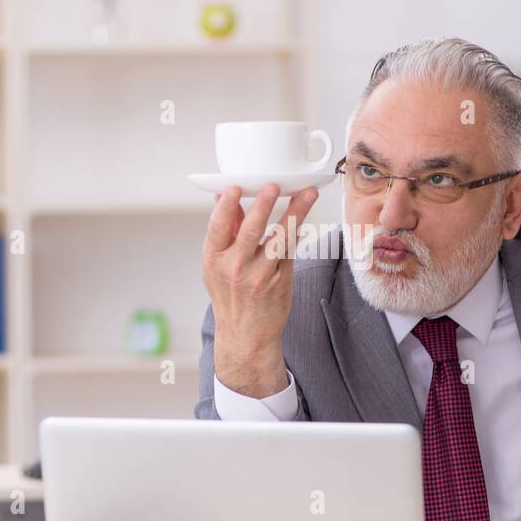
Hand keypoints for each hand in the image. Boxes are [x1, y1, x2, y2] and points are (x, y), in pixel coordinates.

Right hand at [203, 183, 319, 397]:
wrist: (246, 334)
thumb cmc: (230, 296)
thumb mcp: (217, 265)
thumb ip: (224, 231)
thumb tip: (223, 199)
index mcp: (214, 259)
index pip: (218, 228)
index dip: (225, 207)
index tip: (233, 188)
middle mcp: (235, 267)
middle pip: (250, 231)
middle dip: (262, 206)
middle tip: (272, 186)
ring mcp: (259, 275)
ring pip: (279, 238)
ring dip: (295, 213)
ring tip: (306, 194)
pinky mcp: (281, 280)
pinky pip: (291, 250)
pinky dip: (298, 231)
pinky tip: (304, 216)